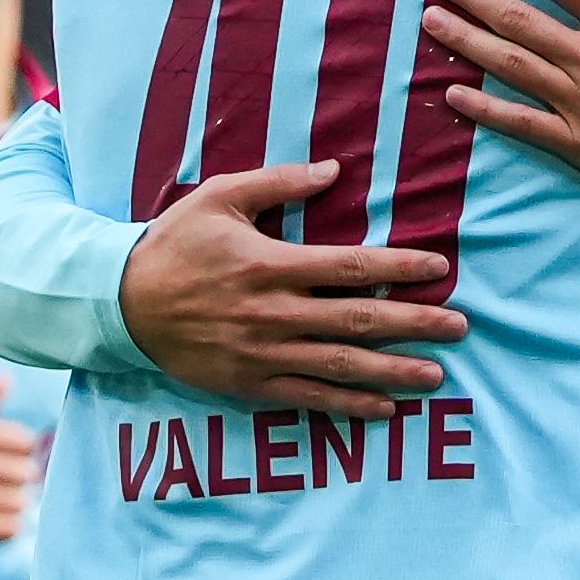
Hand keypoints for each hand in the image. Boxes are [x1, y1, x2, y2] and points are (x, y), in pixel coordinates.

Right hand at [123, 158, 464, 409]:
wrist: (118, 302)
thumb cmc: (174, 243)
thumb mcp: (219, 197)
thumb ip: (278, 182)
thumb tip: (333, 170)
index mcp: (271, 264)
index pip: (350, 268)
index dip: (399, 269)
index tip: (439, 270)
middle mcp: (274, 313)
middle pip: (358, 321)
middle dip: (415, 324)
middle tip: (460, 328)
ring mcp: (263, 354)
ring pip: (340, 366)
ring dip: (393, 372)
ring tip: (436, 375)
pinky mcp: (250, 384)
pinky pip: (308, 399)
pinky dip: (348, 406)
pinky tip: (385, 410)